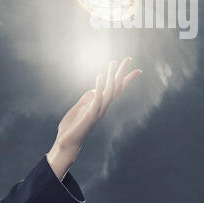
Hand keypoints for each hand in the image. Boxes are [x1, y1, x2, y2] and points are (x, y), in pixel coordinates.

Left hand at [46, 57, 142, 175]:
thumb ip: (87, 98)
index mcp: (101, 104)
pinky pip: (97, 98)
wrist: (67, 144)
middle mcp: (103, 107)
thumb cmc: (73, 127)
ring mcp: (98, 111)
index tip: (137, 69)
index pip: (116, 89)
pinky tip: (100, 76)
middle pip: (116, 87)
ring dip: (111, 76)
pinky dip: (99, 87)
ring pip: (109, 91)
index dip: (126, 78)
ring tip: (113, 62)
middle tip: (129, 59)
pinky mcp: (90, 114)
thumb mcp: (80, 108)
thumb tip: (94, 89)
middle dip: (122, 72)